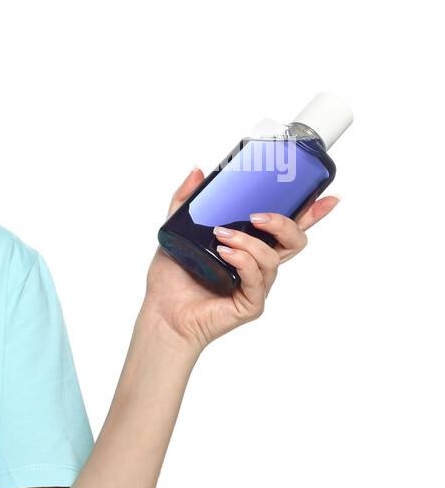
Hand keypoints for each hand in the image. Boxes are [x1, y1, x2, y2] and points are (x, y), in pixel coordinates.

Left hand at [141, 167, 340, 351]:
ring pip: (273, 258)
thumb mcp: (175, 232)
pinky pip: (258, 278)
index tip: (326, 197)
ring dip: (250, 242)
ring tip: (223, 236)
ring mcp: (256, 286)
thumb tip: (197, 171)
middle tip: (258, 216)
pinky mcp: (250, 304)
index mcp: (248, 247)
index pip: (286, 228)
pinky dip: (244, 261)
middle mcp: (257, 266)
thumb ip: (186, 202)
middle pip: (294, 241)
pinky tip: (226, 254)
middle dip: (285, 223)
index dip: (310, 214)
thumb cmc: (170, 281)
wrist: (160, 316)